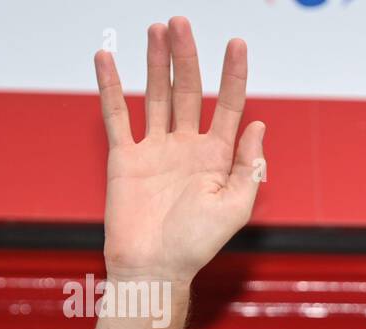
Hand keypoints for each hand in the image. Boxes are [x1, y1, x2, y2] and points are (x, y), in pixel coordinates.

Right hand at [95, 16, 264, 284]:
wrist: (154, 267)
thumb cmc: (197, 245)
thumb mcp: (236, 206)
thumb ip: (249, 165)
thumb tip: (258, 125)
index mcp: (218, 158)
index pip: (228, 106)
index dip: (234, 75)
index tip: (237, 44)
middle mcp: (188, 148)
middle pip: (188, 91)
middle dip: (187, 57)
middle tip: (182, 22)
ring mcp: (156, 149)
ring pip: (155, 95)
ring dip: (156, 63)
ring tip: (157, 30)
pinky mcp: (125, 157)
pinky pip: (116, 115)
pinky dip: (110, 87)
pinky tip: (107, 58)